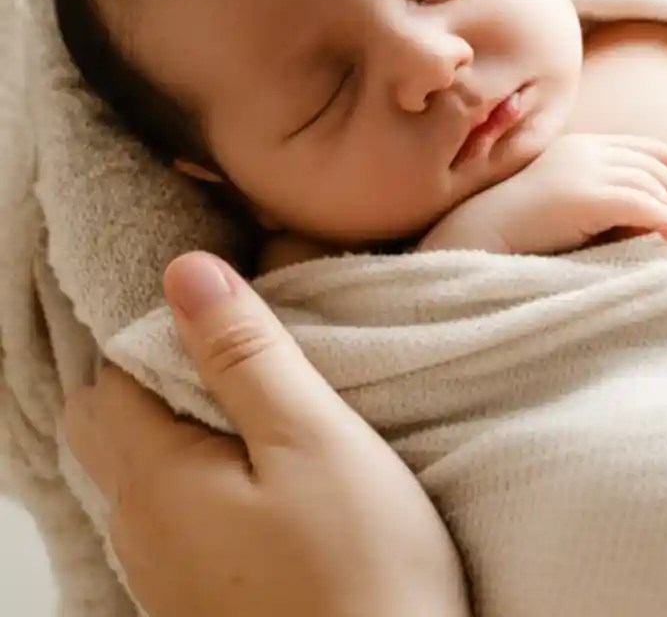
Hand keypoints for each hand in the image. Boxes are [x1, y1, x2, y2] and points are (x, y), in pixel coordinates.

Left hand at [64, 253, 469, 616]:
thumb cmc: (363, 573)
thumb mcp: (316, 442)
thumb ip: (248, 356)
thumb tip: (188, 274)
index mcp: (157, 480)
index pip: (113, 377)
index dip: (169, 338)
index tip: (242, 330)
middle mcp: (140, 532)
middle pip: (114, 429)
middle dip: (164, 385)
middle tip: (251, 369)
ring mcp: (165, 578)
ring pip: (146, 480)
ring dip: (189, 439)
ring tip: (270, 425)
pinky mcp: (202, 608)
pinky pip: (177, 526)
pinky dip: (206, 491)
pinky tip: (271, 494)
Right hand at [421, 134, 666, 253]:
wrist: (475, 240)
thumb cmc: (517, 233)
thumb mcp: (569, 209)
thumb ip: (607, 205)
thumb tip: (655, 219)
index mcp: (578, 147)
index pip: (640, 146)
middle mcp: (583, 151)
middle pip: (649, 160)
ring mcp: (583, 171)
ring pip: (648, 182)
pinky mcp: (584, 196)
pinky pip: (640, 204)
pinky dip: (663, 220)